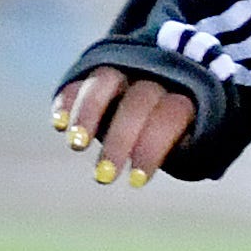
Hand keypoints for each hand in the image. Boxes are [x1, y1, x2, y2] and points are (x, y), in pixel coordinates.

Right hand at [51, 68, 196, 189]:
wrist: (166, 82)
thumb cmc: (179, 128)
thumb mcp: (192, 137)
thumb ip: (186, 145)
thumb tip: (189, 157)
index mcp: (184, 93)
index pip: (170, 114)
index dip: (153, 147)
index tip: (137, 181)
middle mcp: (153, 75)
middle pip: (137, 102)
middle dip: (120, 140)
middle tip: (104, 176)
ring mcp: (122, 69)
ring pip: (104, 82)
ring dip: (88, 113)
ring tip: (77, 146)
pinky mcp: (94, 71)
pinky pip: (79, 79)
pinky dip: (67, 100)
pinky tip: (58, 124)